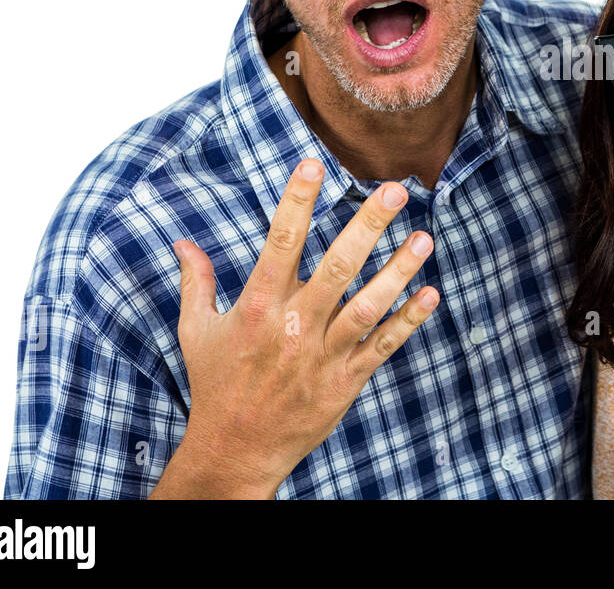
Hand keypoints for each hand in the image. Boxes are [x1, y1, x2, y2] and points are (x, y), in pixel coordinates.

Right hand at [150, 158, 438, 498]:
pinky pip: (383, 346)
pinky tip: (431, 294)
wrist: (235, 451)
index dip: (297, 200)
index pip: (280, 241)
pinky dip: (409, 321)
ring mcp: (322, 354)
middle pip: (336, 265)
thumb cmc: (216, 384)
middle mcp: (293, 326)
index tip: (314, 163)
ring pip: (368, 305)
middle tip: (396, 190)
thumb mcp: (196, 331)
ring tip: (425, 237)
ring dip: (399, 270)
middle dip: (368, 225)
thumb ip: (197, 282)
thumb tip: (182, 243)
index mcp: (256, 306)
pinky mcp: (345, 381)